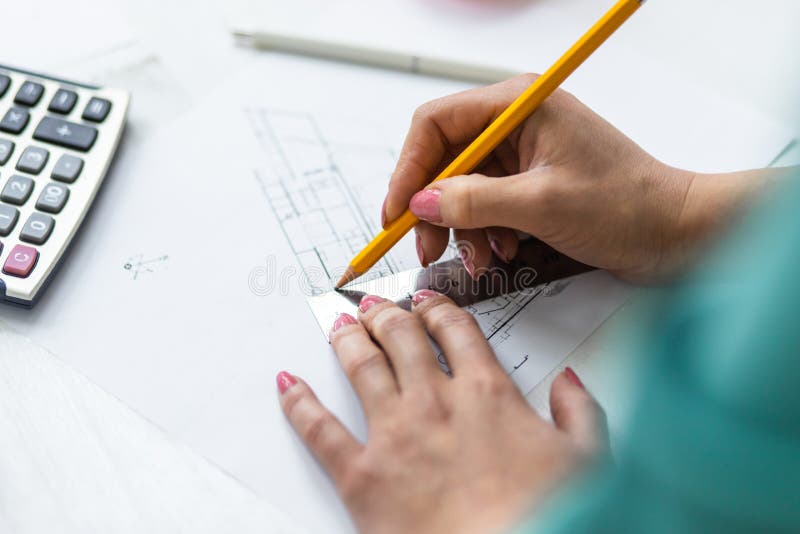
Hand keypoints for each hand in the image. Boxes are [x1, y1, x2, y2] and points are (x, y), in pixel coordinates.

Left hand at [277, 291, 607, 533]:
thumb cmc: (547, 520)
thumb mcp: (591, 463)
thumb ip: (582, 414)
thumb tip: (571, 381)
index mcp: (487, 395)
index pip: (458, 332)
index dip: (439, 311)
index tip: (428, 303)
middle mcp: (435, 403)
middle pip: (403, 339)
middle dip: (387, 316)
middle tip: (375, 305)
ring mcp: (394, 435)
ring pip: (362, 367)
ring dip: (348, 340)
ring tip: (339, 324)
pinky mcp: (361, 475)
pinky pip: (320, 430)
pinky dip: (299, 404)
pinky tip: (287, 385)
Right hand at [383, 74, 696, 282]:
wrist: (677, 233)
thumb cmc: (627, 207)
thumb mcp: (541, 205)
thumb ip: (473, 200)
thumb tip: (421, 202)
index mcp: (520, 105)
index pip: (436, 124)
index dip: (408, 169)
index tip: (396, 213)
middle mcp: (517, 123)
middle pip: (445, 159)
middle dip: (434, 207)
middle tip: (427, 248)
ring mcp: (525, 154)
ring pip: (463, 187)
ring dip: (462, 227)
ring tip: (478, 259)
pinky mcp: (532, 182)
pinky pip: (486, 204)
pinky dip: (485, 232)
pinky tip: (501, 251)